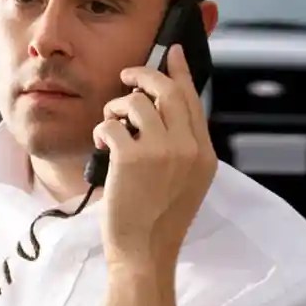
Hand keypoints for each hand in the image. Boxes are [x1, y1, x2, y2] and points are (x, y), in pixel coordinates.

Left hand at [93, 45, 217, 267]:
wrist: (145, 252)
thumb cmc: (158, 220)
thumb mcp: (185, 182)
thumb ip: (180, 147)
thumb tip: (160, 109)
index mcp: (204, 154)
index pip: (193, 100)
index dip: (180, 73)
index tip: (172, 52)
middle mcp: (188, 148)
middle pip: (167, 91)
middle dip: (144, 75)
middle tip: (127, 77)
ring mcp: (162, 152)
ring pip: (137, 102)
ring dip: (117, 106)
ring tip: (111, 123)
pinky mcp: (132, 158)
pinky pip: (111, 124)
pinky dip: (101, 129)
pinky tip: (101, 144)